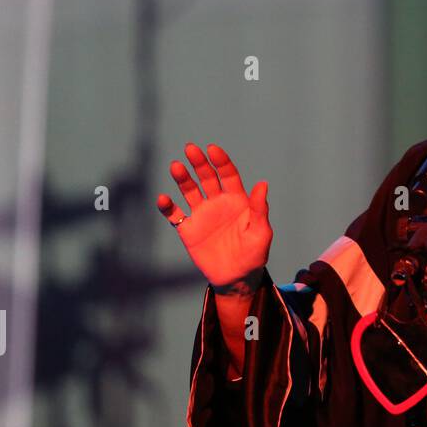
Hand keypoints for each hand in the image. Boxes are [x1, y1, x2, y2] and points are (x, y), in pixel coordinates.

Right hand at [156, 143, 272, 289]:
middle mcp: (218, 203)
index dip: (221, 161)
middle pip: (207, 177)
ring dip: (182, 178)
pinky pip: (175, 215)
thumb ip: (259, 209)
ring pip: (189, 191)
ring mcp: (202, 215)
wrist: (236, 278)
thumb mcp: (261, 232)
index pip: (228, 175)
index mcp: (237, 200)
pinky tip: (163, 199)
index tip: (212, 149)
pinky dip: (167, 207)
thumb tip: (263, 184)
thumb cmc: (254, 254)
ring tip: (176, 167)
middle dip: (199, 163)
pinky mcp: (188, 229)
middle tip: (191, 149)